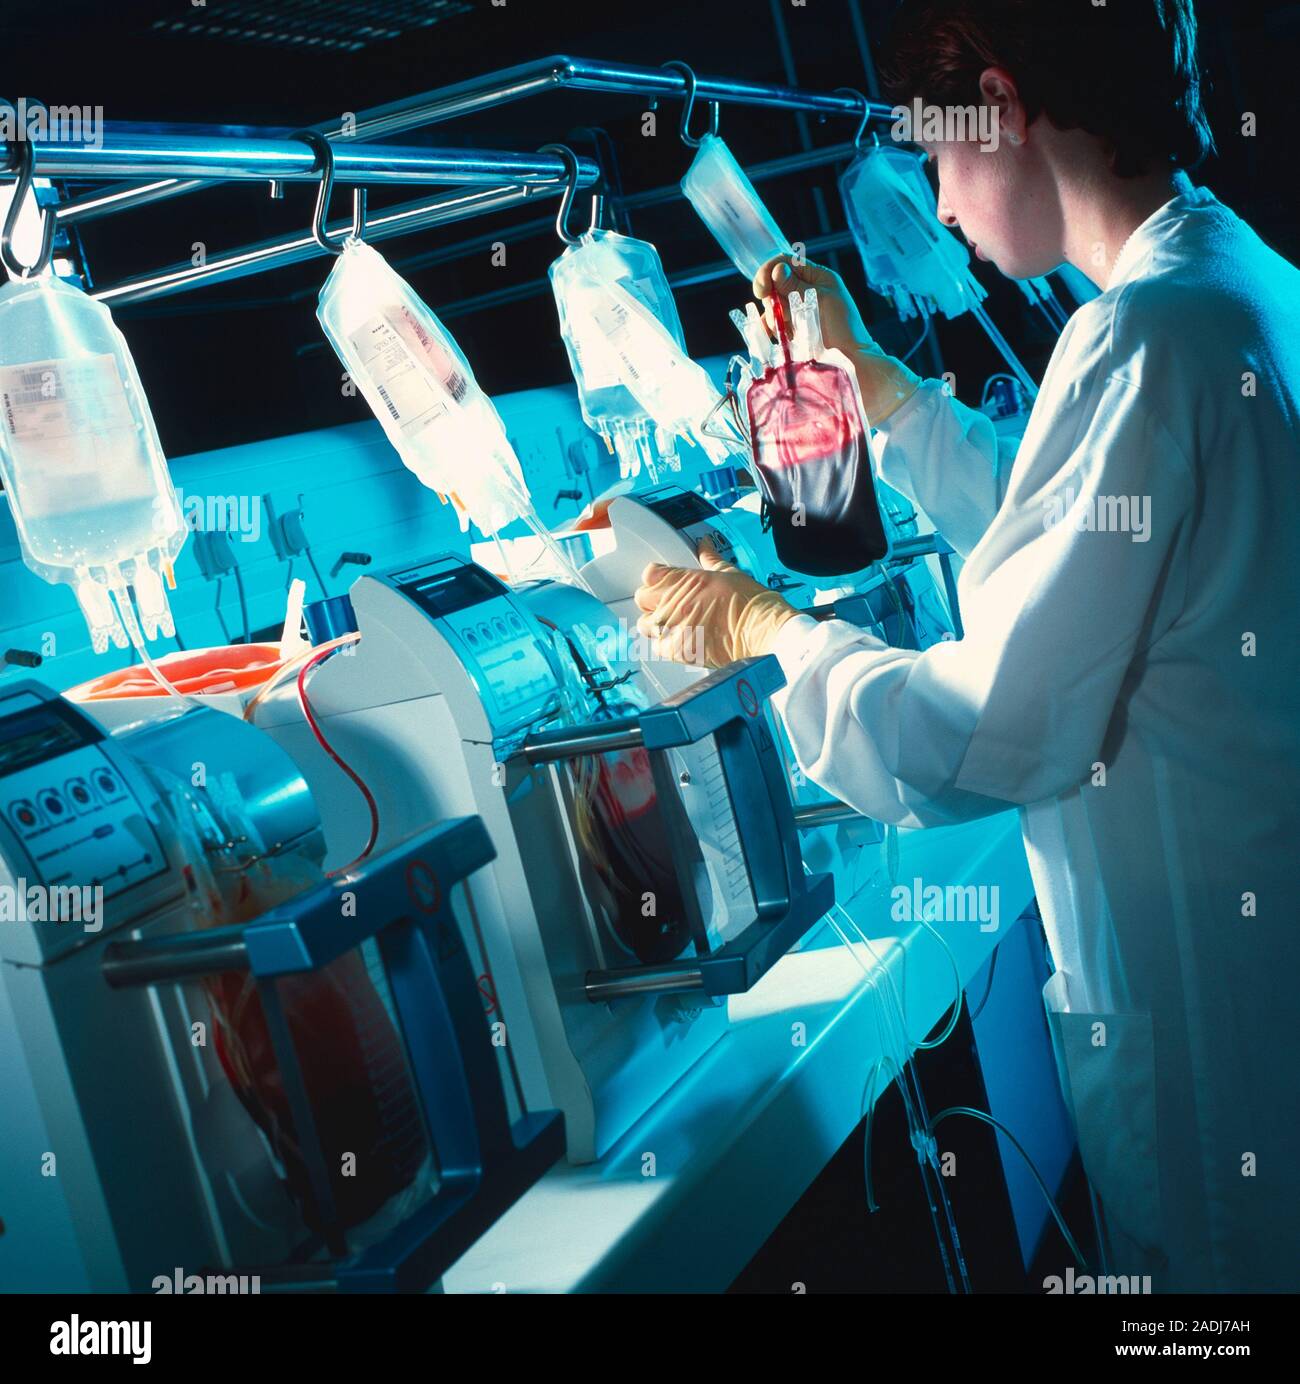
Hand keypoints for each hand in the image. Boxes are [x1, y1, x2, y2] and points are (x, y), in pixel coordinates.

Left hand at [634, 542, 798, 668]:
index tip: (663, 581)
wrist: (761, 632)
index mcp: (687, 580)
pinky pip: (657, 646)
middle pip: (642, 598)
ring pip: (645, 623)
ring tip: (673, 623)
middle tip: (668, 603)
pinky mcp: (679, 650)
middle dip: (652, 600)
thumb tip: (704, 545)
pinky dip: (665, 643)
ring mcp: (675, 627)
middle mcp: (676, 603)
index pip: (650, 574)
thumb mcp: (729, 573)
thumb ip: (710, 559)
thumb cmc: (751, 605)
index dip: (656, 577)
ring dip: (655, 623)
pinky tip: (680, 639)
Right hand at [753, 255, 920, 423]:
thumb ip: (797, 286)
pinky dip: (769, 327)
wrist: (849, 360)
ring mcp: (798, 309)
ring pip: (772, 303)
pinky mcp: (793, 328)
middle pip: (775, 282)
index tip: (761, 289)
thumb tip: (777, 270)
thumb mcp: (823, 300)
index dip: (769, 271)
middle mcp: (806, 290)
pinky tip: (774, 334)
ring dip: (771, 313)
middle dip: (771, 296)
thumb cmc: (844, 328)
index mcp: (817, 277)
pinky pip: (773, 322)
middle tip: (775, 312)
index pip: (786, 262)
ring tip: (782, 328)